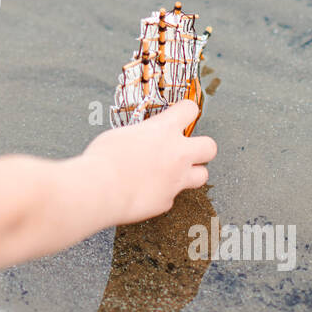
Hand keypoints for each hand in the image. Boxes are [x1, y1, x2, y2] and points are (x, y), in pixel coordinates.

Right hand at [81, 100, 216, 224]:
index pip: (189, 110)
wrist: (100, 189)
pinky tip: (146, 192)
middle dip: (201, 147)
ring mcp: (175, 179)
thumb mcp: (121, 134)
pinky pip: (172, 196)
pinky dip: (162, 194)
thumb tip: (141, 140)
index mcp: (163, 130)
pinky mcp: (166, 201)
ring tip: (173, 173)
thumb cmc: (104, 159)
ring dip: (191, 173)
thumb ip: (140, 136)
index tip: (182, 114)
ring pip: (202, 176)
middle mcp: (177, 153)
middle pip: (210, 147)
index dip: (186, 111)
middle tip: (186, 149)